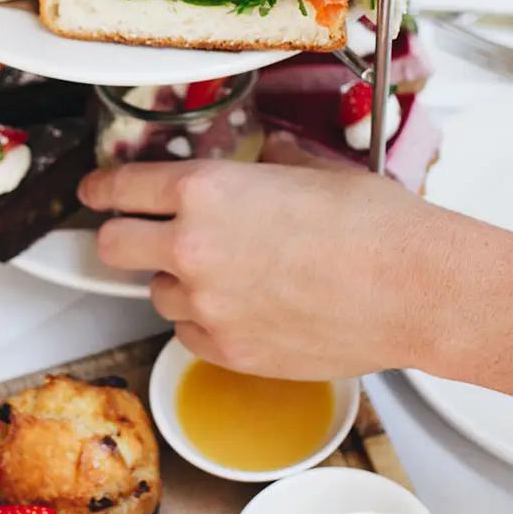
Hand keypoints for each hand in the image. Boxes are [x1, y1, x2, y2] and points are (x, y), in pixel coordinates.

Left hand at [80, 135, 457, 379]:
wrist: (416, 288)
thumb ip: (264, 167)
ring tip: (230, 274)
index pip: (120, 188)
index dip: (102, 190)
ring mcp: (207, 305)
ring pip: (156, 294)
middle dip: (121, 238)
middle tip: (142, 235)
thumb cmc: (377, 226)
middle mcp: (193, 247)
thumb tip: (260, 161)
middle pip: (110, 246)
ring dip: (177, 282)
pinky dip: (207, 322)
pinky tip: (247, 308)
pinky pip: (190, 334)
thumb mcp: (311, 170)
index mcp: (207, 191)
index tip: (97, 194)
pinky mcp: (228, 351)